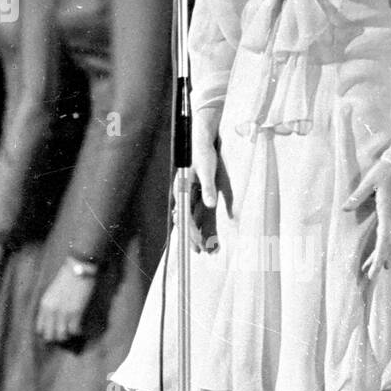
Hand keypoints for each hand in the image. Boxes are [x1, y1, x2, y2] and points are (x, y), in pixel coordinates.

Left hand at [36, 260, 96, 343]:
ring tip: (73, 331)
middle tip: (64, 334)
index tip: (55, 331)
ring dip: (68, 335)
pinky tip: (80, 327)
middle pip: (49, 336)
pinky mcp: (75, 312)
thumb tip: (53, 320)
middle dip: (57, 337)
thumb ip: (50, 306)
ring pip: (62, 336)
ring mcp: (63, 312)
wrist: (78, 268)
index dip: (47, 332)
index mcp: (43, 305)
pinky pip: (74, 331)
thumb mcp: (51, 292)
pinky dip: (78, 332)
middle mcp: (51, 311)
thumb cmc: (66, 278)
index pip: (39, 329)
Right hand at [179, 109, 222, 252]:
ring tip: (200, 243)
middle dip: (191, 236)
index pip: (186, 217)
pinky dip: (195, 221)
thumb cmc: (202, 154)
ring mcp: (185, 192)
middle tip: (200, 251)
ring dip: (193, 230)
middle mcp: (181, 193)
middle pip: (184, 220)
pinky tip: (200, 228)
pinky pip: (190, 209)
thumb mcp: (207, 170)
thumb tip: (209, 205)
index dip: (192, 233)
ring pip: (186, 216)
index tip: (199, 245)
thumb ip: (208, 188)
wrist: (200, 139)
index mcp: (182, 189)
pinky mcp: (190, 189)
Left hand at [342, 158, 390, 280]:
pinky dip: (385, 248)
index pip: (385, 240)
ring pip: (390, 244)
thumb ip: (357, 196)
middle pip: (388, 246)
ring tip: (367, 271)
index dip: (380, 257)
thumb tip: (344, 209)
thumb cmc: (384, 172)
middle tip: (369, 278)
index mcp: (388, 212)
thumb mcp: (369, 181)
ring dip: (380, 257)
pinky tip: (380, 258)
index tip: (375, 271)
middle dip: (379, 262)